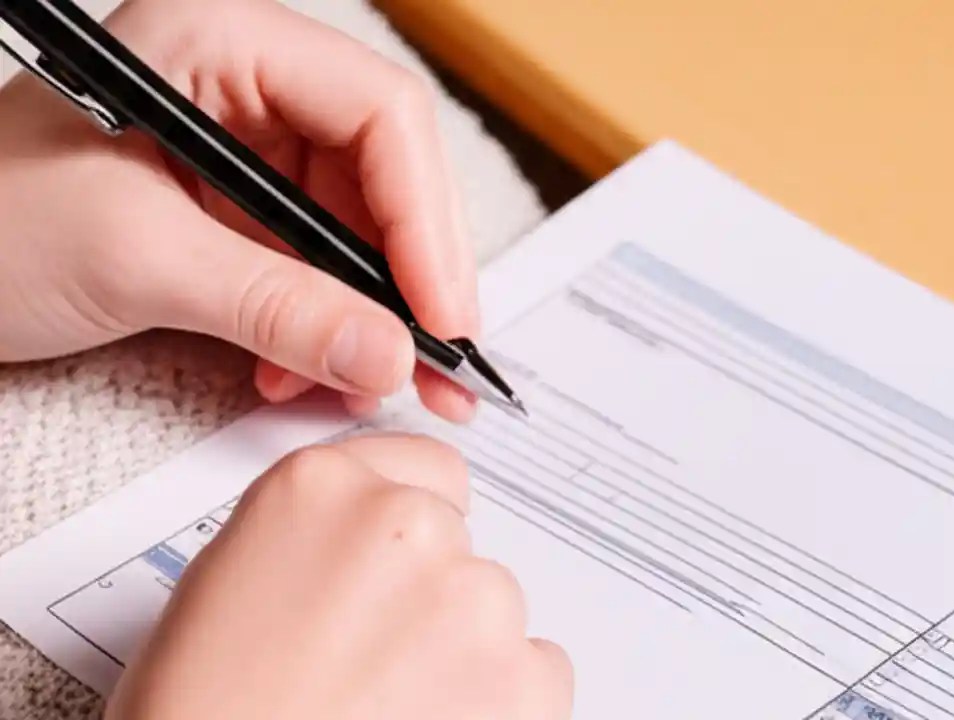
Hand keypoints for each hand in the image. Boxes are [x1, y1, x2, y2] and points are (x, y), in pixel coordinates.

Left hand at [0, 0, 477, 420]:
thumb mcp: (136, 260)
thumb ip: (276, 307)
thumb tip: (391, 356)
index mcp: (225, 41)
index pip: (378, 115)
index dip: (425, 220)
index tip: (439, 317)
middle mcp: (251, 82)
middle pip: (388, 173)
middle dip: (412, 280)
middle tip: (442, 366)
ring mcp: (250, 145)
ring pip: (365, 227)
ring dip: (373, 315)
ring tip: (369, 383)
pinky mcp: (242, 206)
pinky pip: (321, 263)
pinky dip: (328, 324)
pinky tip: (308, 370)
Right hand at [105, 433, 572, 719]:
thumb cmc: (202, 712)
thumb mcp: (228, 580)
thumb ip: (315, 535)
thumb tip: (359, 542)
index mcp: (324, 489)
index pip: (424, 469)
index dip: (412, 522)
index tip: (404, 557)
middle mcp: (408, 525)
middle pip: (456, 544)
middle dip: (425, 593)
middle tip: (371, 657)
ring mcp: (472, 598)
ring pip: (492, 607)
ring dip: (459, 646)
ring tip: (388, 702)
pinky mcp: (522, 676)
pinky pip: (538, 669)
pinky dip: (502, 698)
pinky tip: (435, 719)